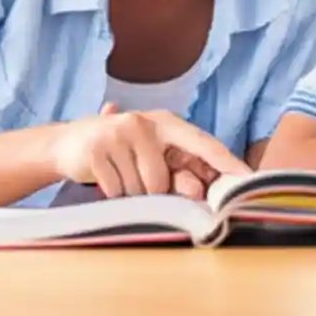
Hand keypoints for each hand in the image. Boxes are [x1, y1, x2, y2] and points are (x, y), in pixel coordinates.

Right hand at [52, 103, 249, 197]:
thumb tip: (199, 191)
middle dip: (151, 192)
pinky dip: (111, 193)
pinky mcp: (96, 150)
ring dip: (130, 194)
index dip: (225, 161)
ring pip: (140, 189)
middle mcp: (144, 123)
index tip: (247, 178)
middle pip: (162, 181)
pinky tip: (104, 177)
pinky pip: (116, 191)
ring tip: (119, 176)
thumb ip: (175, 169)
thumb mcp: (149, 153)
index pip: (202, 142)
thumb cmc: (119, 151)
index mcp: (165, 122)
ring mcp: (118, 133)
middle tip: (136, 181)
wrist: (68, 143)